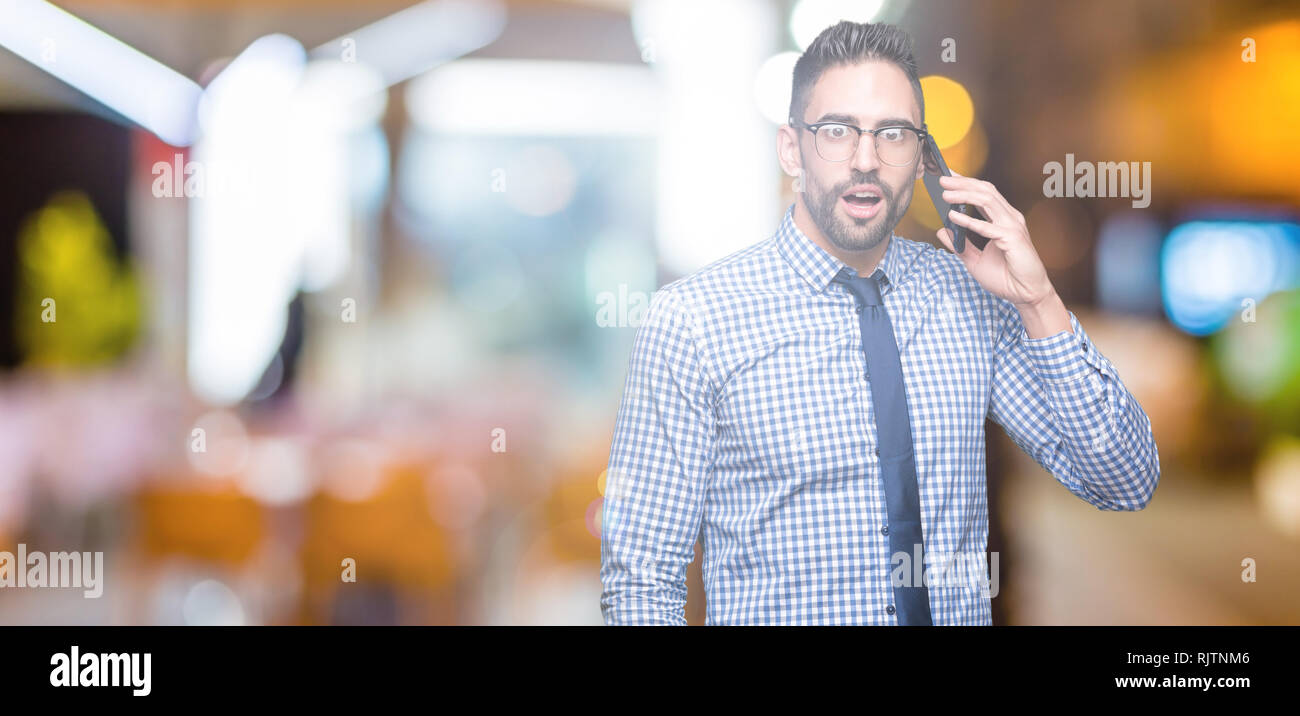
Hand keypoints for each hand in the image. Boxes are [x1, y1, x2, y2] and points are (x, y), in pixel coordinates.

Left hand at [934, 172, 1070, 336]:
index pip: (984, 194)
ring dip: (964, 195)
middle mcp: (1009, 218)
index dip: (966, 183)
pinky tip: (953, 216)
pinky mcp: (1012, 239)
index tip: (947, 176)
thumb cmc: (1005, 277)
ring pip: (987, 201)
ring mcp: (1012, 226)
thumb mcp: (974, 260)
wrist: (1025, 294)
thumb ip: (959, 245)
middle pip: (986, 191)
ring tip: (945, 194)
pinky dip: (968, 220)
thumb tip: (941, 231)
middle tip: (942, 180)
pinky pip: (987, 227)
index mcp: (1003, 219)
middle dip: (963, 183)